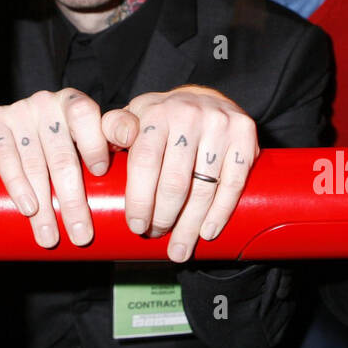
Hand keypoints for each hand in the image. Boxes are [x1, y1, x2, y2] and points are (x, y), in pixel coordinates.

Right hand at [0, 88, 131, 248]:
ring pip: (35, 164)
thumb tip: (144, 166)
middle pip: (62, 154)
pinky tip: (28, 208)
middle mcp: (45, 103)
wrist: (2, 129)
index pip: (86, 115)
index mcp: (73, 103)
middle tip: (81, 235)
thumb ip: (114, 140)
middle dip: (73, 200)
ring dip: (44, 207)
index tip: (100, 172)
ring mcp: (18, 113)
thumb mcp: (85, 137)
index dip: (93, 142)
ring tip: (51, 237)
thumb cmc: (56, 140)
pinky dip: (17, 186)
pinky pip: (5, 157)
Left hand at [111, 86, 259, 262]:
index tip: (136, 225)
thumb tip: (102, 151)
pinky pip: (233, 183)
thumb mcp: (134, 116)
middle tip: (155, 236)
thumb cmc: (163, 117)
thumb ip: (115, 129)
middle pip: (174, 181)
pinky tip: (207, 231)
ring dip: (189, 225)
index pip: (145, 162)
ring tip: (179, 249)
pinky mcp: (245, 136)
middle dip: (163, 217)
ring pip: (203, 188)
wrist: (207, 98)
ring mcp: (220, 125)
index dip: (139, 198)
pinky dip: (220, 212)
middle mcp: (189, 116)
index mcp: (157, 113)